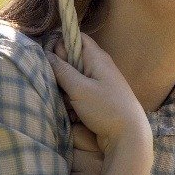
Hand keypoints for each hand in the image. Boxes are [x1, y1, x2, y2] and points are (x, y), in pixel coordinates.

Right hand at [46, 33, 152, 174]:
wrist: (128, 136)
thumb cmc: (106, 108)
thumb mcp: (79, 89)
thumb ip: (61, 70)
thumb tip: (46, 53)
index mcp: (97, 58)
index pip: (76, 37)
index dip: (62, 44)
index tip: (53, 59)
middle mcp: (99, 67)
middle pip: (71, 60)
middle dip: (61, 72)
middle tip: (62, 87)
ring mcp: (99, 83)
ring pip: (72, 79)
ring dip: (65, 91)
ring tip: (70, 104)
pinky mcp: (97, 98)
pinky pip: (78, 93)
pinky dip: (73, 101)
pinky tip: (74, 114)